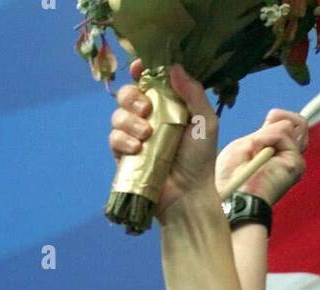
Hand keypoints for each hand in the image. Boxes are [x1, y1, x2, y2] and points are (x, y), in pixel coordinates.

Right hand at [110, 59, 220, 222]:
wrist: (187, 194)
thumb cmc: (200, 159)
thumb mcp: (206, 121)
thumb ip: (193, 92)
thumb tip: (174, 66)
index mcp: (166, 104)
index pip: (148, 80)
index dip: (140, 70)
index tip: (139, 68)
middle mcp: (148, 117)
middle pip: (127, 93)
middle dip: (132, 96)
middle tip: (147, 109)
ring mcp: (134, 136)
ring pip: (117, 115)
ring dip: (129, 120)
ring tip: (147, 135)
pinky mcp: (124, 155)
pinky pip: (114, 138)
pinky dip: (123, 139)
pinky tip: (137, 148)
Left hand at [216, 109, 307, 206]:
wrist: (233, 196)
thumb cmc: (232, 176)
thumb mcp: (245, 144)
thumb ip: (264, 132)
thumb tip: (278, 118)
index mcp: (279, 152)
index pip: (291, 123)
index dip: (274, 119)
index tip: (256, 137)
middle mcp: (290, 157)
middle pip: (298, 122)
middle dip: (272, 124)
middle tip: (256, 142)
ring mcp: (295, 161)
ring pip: (291, 125)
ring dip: (265, 133)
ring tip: (254, 150)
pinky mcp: (296, 164)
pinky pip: (284, 133)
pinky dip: (266, 137)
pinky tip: (256, 151)